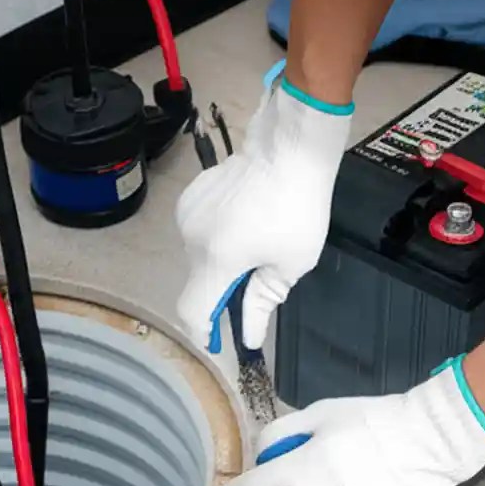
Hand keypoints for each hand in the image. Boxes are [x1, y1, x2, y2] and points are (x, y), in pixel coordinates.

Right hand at [175, 81, 351, 352]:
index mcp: (216, 262)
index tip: (221, 339)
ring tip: (257, 242)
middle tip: (257, 284)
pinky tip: (245, 219)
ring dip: (222, 262)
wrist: (288, 146)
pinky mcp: (192, 196)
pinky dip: (218, 236)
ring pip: (199, 255)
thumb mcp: (290, 263)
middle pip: (198, 283)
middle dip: (223, 292)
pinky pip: (200, 229)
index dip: (205, 332)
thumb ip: (262, 303)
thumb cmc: (297, 206)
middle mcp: (192, 241)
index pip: (193, 312)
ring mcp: (187, 215)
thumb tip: (248, 334)